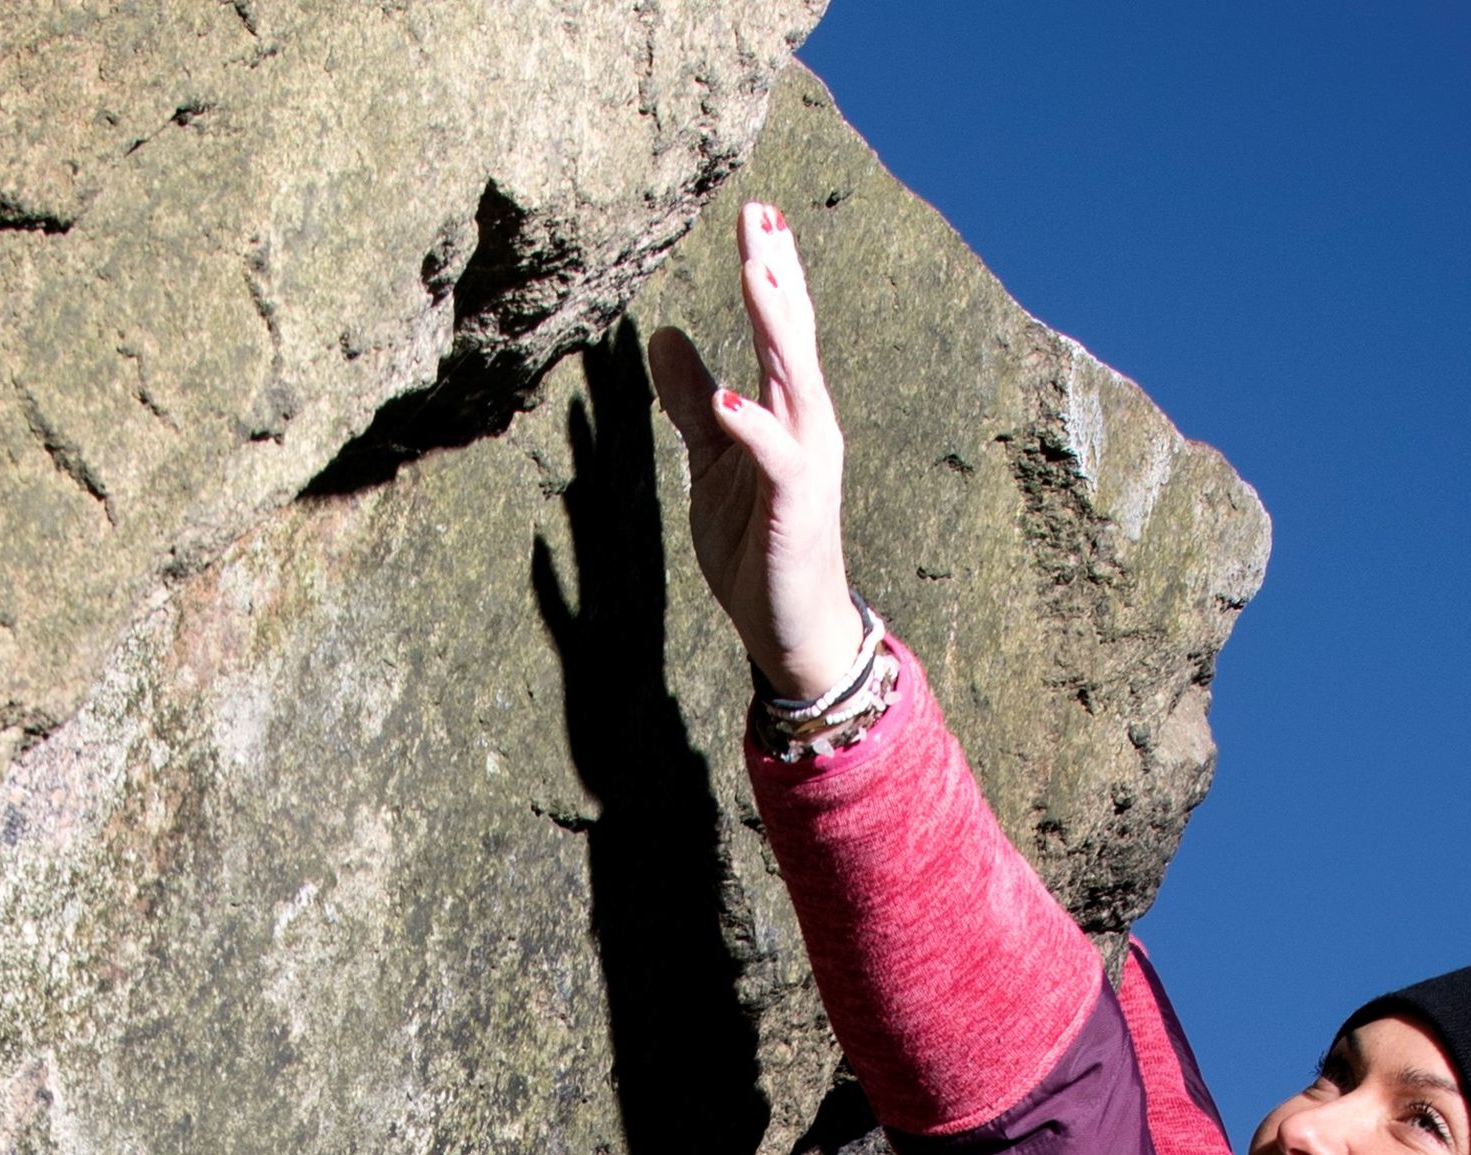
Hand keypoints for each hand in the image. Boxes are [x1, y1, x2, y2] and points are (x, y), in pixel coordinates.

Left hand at [645, 199, 865, 704]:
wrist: (791, 626)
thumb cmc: (757, 546)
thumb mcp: (715, 461)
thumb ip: (692, 400)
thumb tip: (664, 335)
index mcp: (788, 409)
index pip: (780, 326)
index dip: (770, 269)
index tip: (756, 213)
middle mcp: (807, 425)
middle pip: (790, 335)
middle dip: (776, 274)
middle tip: (760, 213)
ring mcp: (805, 464)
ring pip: (792, 381)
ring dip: (774, 326)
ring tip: (755, 272)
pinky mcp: (795, 508)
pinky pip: (776, 459)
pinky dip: (754, 427)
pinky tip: (730, 401)